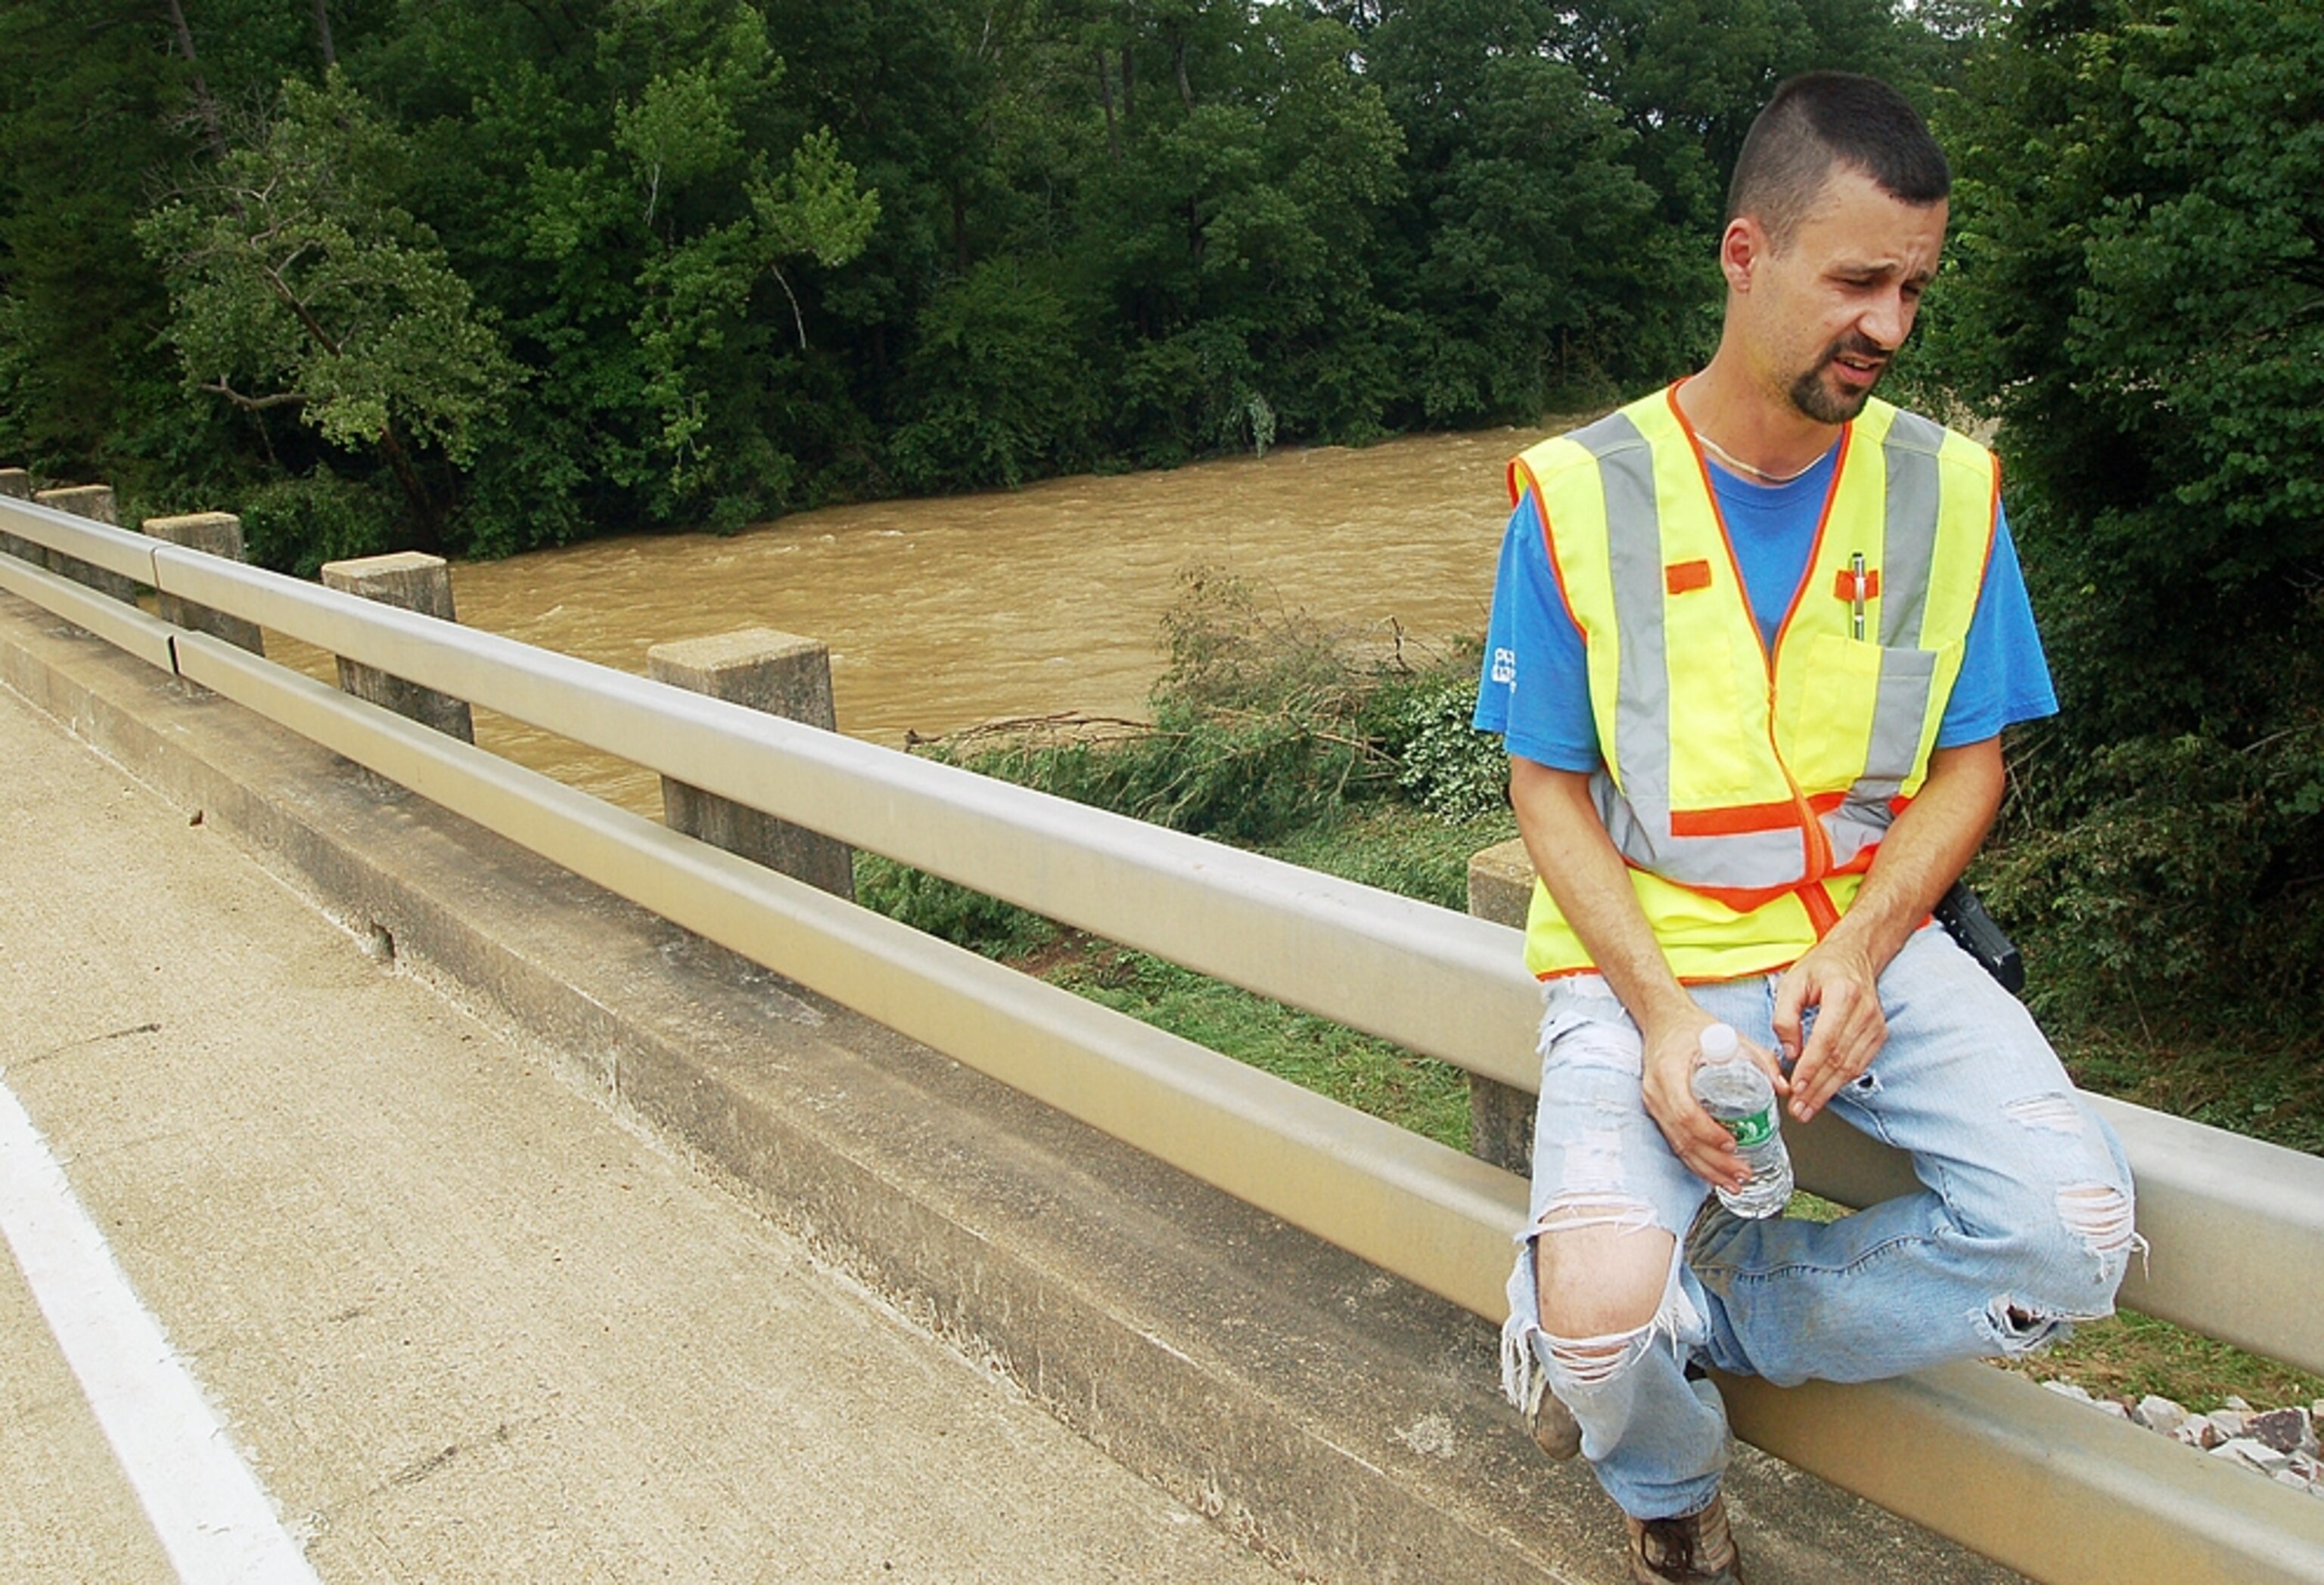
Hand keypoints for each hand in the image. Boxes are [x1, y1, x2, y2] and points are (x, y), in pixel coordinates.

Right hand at [1639, 1007, 1789, 1193]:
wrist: (1662, 1022)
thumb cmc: (1691, 1029)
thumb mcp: (1728, 1035)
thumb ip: (1759, 1059)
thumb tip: (1783, 1087)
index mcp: (1669, 1071)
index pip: (1686, 1111)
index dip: (1709, 1132)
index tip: (1732, 1142)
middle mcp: (1658, 1092)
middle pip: (1683, 1137)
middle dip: (1714, 1161)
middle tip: (1742, 1173)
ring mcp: (1655, 1105)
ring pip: (1678, 1146)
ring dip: (1706, 1168)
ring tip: (1732, 1183)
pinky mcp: (1659, 1113)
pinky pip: (1676, 1142)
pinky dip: (1696, 1162)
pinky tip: (1714, 1174)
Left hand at [1773, 938, 1887, 1121]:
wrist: (1854, 956)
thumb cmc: (1821, 968)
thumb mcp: (1792, 983)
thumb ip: (1785, 1017)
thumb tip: (1790, 1053)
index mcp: (1843, 994)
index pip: (1827, 1039)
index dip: (1811, 1067)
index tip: (1797, 1087)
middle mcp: (1864, 1011)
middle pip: (1840, 1059)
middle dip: (1817, 1088)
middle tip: (1799, 1109)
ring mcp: (1875, 1024)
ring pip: (1852, 1067)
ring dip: (1828, 1091)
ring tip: (1808, 1108)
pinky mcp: (1878, 1034)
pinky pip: (1860, 1064)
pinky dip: (1841, 1082)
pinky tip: (1824, 1093)